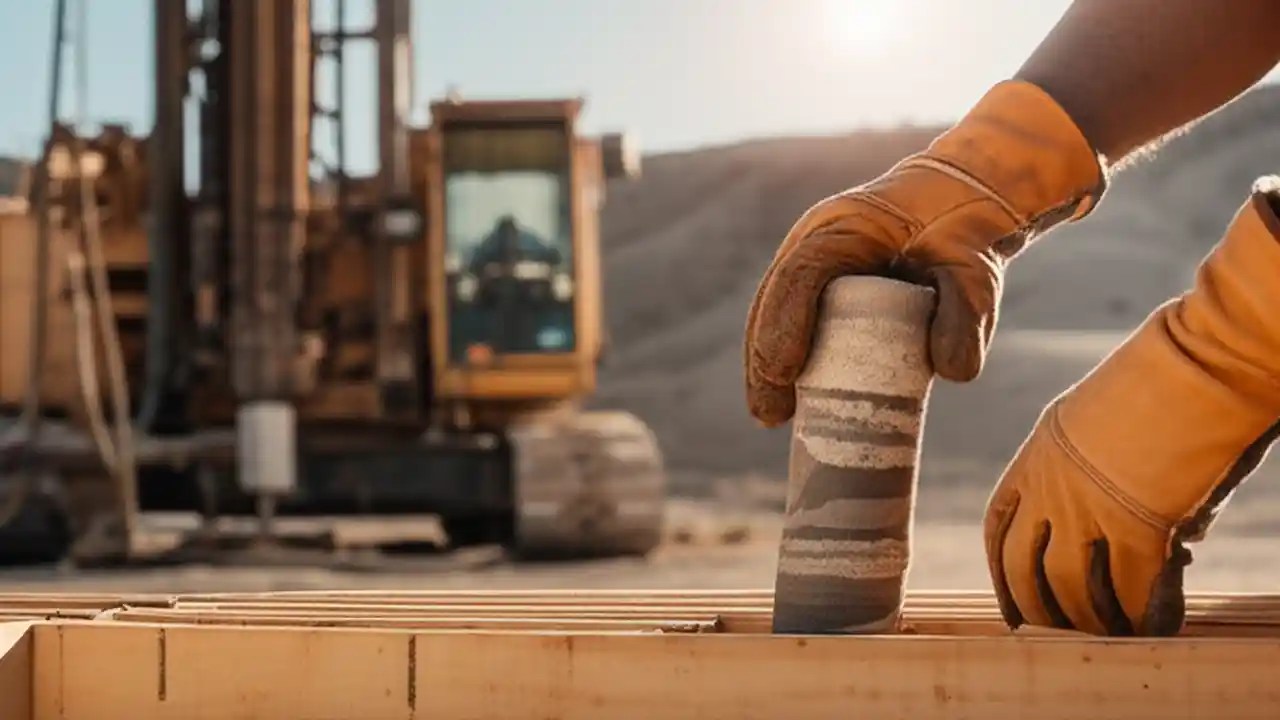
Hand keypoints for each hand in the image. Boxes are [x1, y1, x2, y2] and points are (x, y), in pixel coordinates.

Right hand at [744, 80, 1104, 426]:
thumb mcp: (976, 268)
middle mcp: (818, 241)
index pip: (801, 274)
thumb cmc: (966, 232)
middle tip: (770, 415)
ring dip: (766, 364)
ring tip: (772, 414)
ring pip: (773, 312)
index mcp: (846, 225)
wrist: (965, 201)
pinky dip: (784, 359)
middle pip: (773, 299)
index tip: (784, 377)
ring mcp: (815, 263)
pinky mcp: (823, 288)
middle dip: (764, 359)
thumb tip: (953, 372)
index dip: (784, 325)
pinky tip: (788, 401)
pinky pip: (791, 322)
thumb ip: (968, 312)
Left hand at [984, 185, 1279, 635]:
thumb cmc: (1162, 382)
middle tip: (1053, 640)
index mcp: (1035, 457)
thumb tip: (1121, 524)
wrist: (1200, 362)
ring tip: (1106, 640)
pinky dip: (1143, 616)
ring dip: (1089, 622)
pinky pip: (1132, 590)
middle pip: (1025, 569)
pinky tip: (1155, 627)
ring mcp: (1089, 508)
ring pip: (1071, 588)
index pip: (999, 527)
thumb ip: (1091, 470)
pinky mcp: (1138, 525)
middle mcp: (1051, 487)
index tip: (1013, 603)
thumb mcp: (1097, 418)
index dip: (1003, 573)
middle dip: (1037, 611)